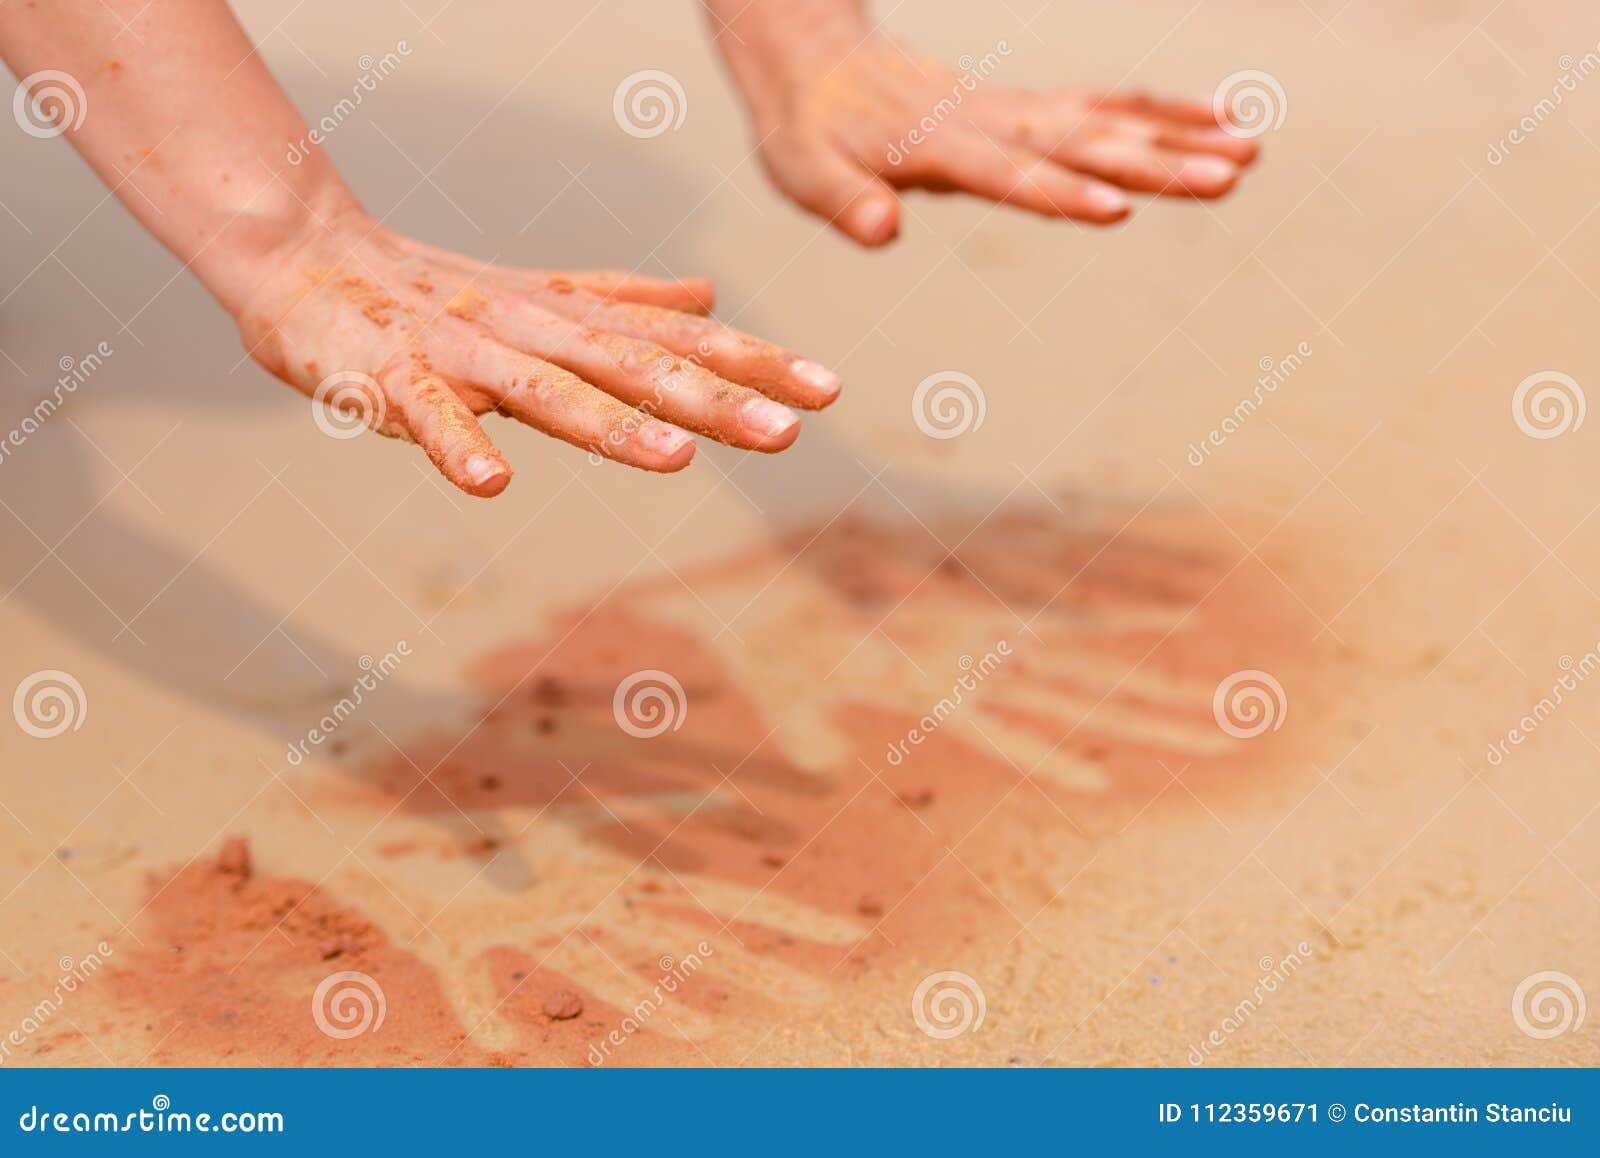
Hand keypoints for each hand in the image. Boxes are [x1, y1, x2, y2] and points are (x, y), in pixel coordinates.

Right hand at [237, 211, 841, 495]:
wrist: (307, 258)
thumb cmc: (433, 289)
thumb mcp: (542, 294)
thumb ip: (624, 301)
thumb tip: (708, 299)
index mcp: (570, 318)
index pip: (676, 344)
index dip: (752, 365)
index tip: (828, 391)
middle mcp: (531, 329)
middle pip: (632, 368)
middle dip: (712, 402)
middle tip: (789, 431)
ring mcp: (462, 352)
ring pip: (546, 390)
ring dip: (610, 426)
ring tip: (676, 459)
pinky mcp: (389, 375)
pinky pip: (426, 415)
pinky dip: (457, 444)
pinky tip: (491, 483)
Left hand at [713, 13, 1259, 245]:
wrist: (818, 68)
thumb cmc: (808, 136)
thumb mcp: (804, 176)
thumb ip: (843, 204)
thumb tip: (881, 231)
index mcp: (937, 147)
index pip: (1010, 174)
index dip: (1061, 192)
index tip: (1118, 208)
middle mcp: (990, 121)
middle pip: (1083, 143)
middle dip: (1158, 162)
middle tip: (1230, 176)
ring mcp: (1016, 110)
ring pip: (1108, 119)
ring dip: (1179, 135)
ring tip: (1252, 152)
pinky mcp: (1027, 108)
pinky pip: (1104, 105)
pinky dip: (1161, 109)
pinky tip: (1218, 119)